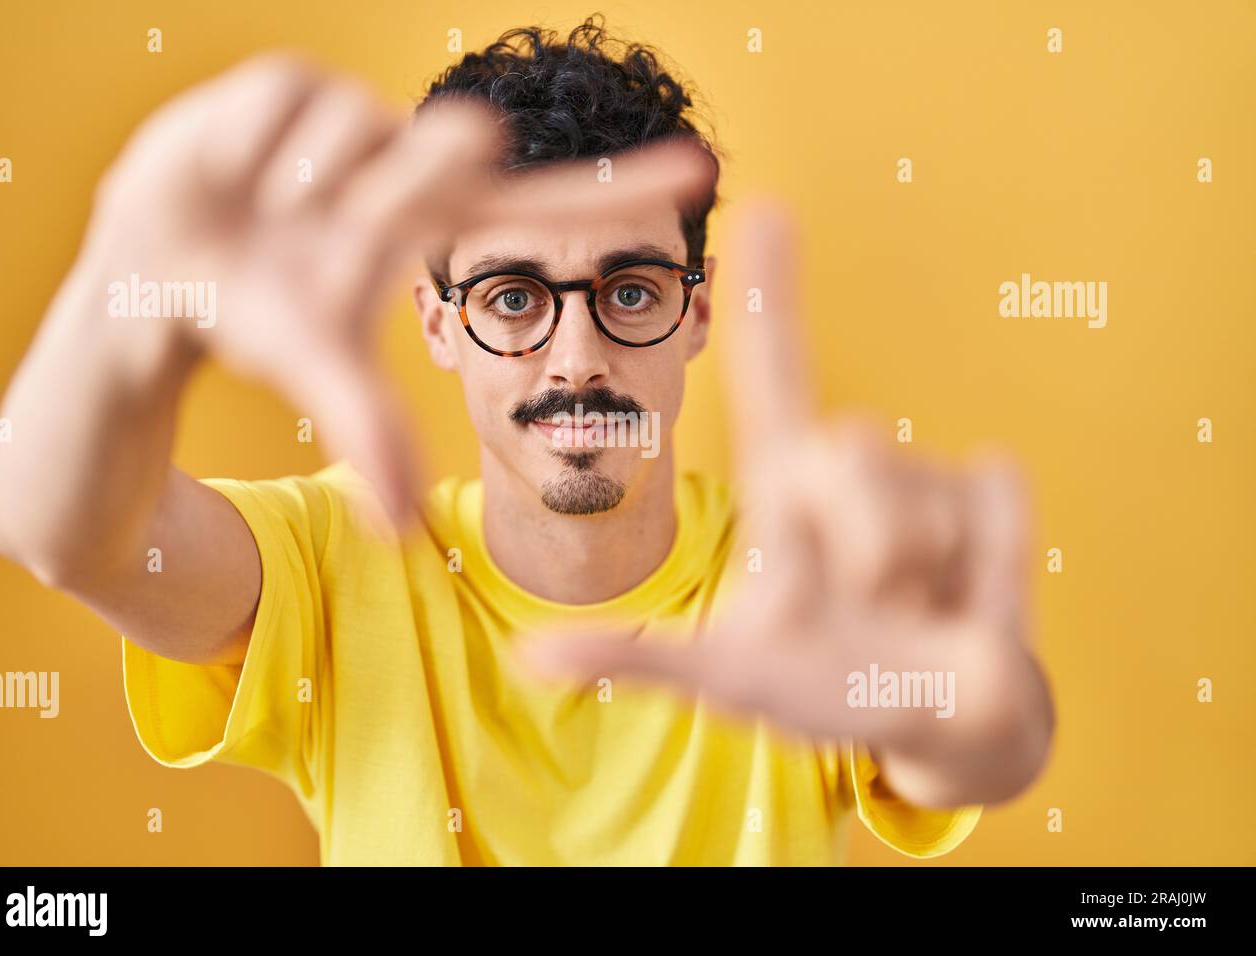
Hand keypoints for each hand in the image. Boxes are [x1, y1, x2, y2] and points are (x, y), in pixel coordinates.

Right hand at [78, 53, 713, 525]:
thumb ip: (368, 428)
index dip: (614, 194)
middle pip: (451, 153)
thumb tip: (402, 527)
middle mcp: (403, 170)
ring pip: (350, 133)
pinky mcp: (283, 85)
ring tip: (259, 214)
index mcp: (431, 234)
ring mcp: (350, 125)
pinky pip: (285, 101)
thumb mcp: (316, 369)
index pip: (541, 210)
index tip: (701, 172)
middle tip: (424, 172)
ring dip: (297, 189)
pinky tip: (231, 175)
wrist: (149, 271)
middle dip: (425, 172)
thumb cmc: (254, 317)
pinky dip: (246, 149)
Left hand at [518, 199, 1048, 796]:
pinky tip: (968, 596)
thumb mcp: (725, 673)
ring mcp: (920, 479)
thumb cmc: (815, 685)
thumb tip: (531, 659)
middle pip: (852, 449)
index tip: (762, 209)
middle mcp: (845, 467)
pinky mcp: (990, 495)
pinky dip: (985, 571)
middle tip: (864, 606)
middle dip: (861, 552)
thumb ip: (635, 659)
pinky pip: (994, 499)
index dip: (768, 294)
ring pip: (922, 498)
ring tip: (910, 609)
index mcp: (782, 487)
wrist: (934, 721)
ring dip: (915, 580)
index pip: (771, 374)